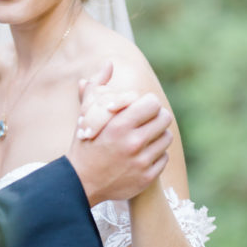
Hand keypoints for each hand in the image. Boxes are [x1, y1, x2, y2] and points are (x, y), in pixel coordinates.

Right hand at [66, 62, 173, 206]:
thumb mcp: (86, 114)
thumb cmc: (85, 143)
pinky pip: (164, 158)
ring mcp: (141, 162)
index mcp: (119, 124)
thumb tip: (108, 64)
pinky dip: (156, 156)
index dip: (148, 104)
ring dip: (158, 136)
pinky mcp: (147, 178)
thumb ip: (98, 87)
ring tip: (144, 138)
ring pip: (166, 138)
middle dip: (156, 118)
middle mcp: (132, 143)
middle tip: (146, 122)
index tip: (140, 109)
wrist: (80, 183)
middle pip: (164, 119)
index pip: (153, 103)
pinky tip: (142, 155)